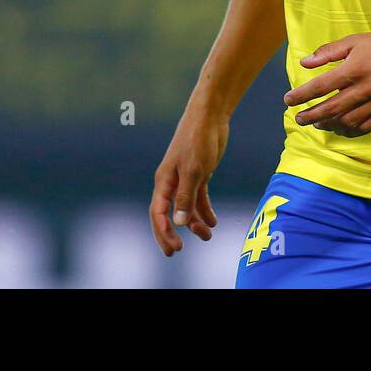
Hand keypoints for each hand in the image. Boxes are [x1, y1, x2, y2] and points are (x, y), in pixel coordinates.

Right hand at [149, 109, 228, 255]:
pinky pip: (198, 198)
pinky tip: (213, 222)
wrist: (210, 117)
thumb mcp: (194, 171)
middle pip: (168, 214)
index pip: (158, 213)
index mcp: (164, 182)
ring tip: (207, 236)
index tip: (174, 247)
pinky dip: (204, 211)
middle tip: (175, 253)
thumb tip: (178, 223)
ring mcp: (185, 179)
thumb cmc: (198, 141)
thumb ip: (185, 197)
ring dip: (194, 223)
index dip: (163, 232)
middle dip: (171, 234)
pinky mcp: (199, 174)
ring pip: (186, 208)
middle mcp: (171, 182)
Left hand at [283, 20, 370, 137]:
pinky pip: (366, 126)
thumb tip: (304, 62)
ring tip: (318, 123)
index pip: (321, 86)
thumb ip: (328, 52)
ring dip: (329, 124)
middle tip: (299, 119)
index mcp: (354, 68)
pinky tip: (340, 128)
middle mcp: (366, 87)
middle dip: (311, 116)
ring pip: (347, 121)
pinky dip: (350, 131)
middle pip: (331, 108)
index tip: (288, 100)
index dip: (301, 95)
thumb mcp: (354, 40)